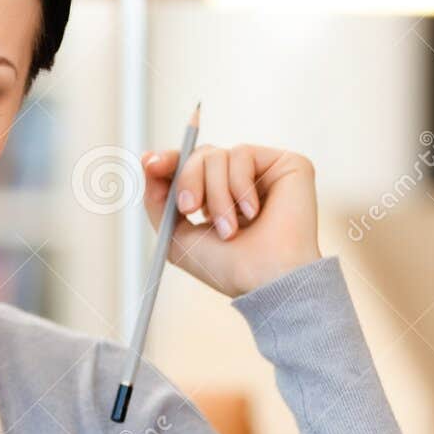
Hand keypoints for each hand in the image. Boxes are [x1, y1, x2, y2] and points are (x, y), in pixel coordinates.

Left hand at [141, 143, 321, 297]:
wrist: (266, 279)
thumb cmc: (227, 267)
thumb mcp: (176, 237)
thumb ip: (157, 200)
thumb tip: (148, 163)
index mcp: (219, 198)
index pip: (190, 165)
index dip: (168, 161)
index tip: (150, 163)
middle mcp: (241, 182)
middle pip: (200, 155)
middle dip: (187, 179)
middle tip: (188, 208)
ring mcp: (264, 172)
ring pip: (218, 155)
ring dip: (215, 194)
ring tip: (229, 228)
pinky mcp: (285, 163)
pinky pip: (242, 154)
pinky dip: (238, 185)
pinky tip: (253, 214)